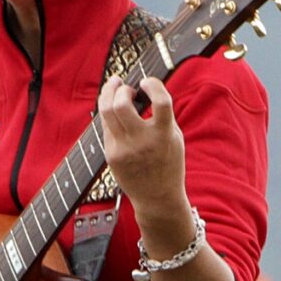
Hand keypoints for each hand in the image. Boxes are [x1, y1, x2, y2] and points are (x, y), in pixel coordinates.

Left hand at [97, 76, 186, 217]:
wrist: (157, 198)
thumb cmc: (168, 164)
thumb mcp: (175, 138)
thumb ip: (162, 114)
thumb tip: (144, 89)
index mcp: (164, 135)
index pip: (161, 101)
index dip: (153, 84)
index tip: (146, 82)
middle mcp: (142, 142)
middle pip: (120, 104)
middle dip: (121, 88)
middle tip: (126, 87)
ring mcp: (123, 149)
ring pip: (106, 111)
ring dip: (109, 94)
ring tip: (114, 87)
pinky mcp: (111, 155)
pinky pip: (105, 126)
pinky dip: (110, 114)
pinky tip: (115, 112)